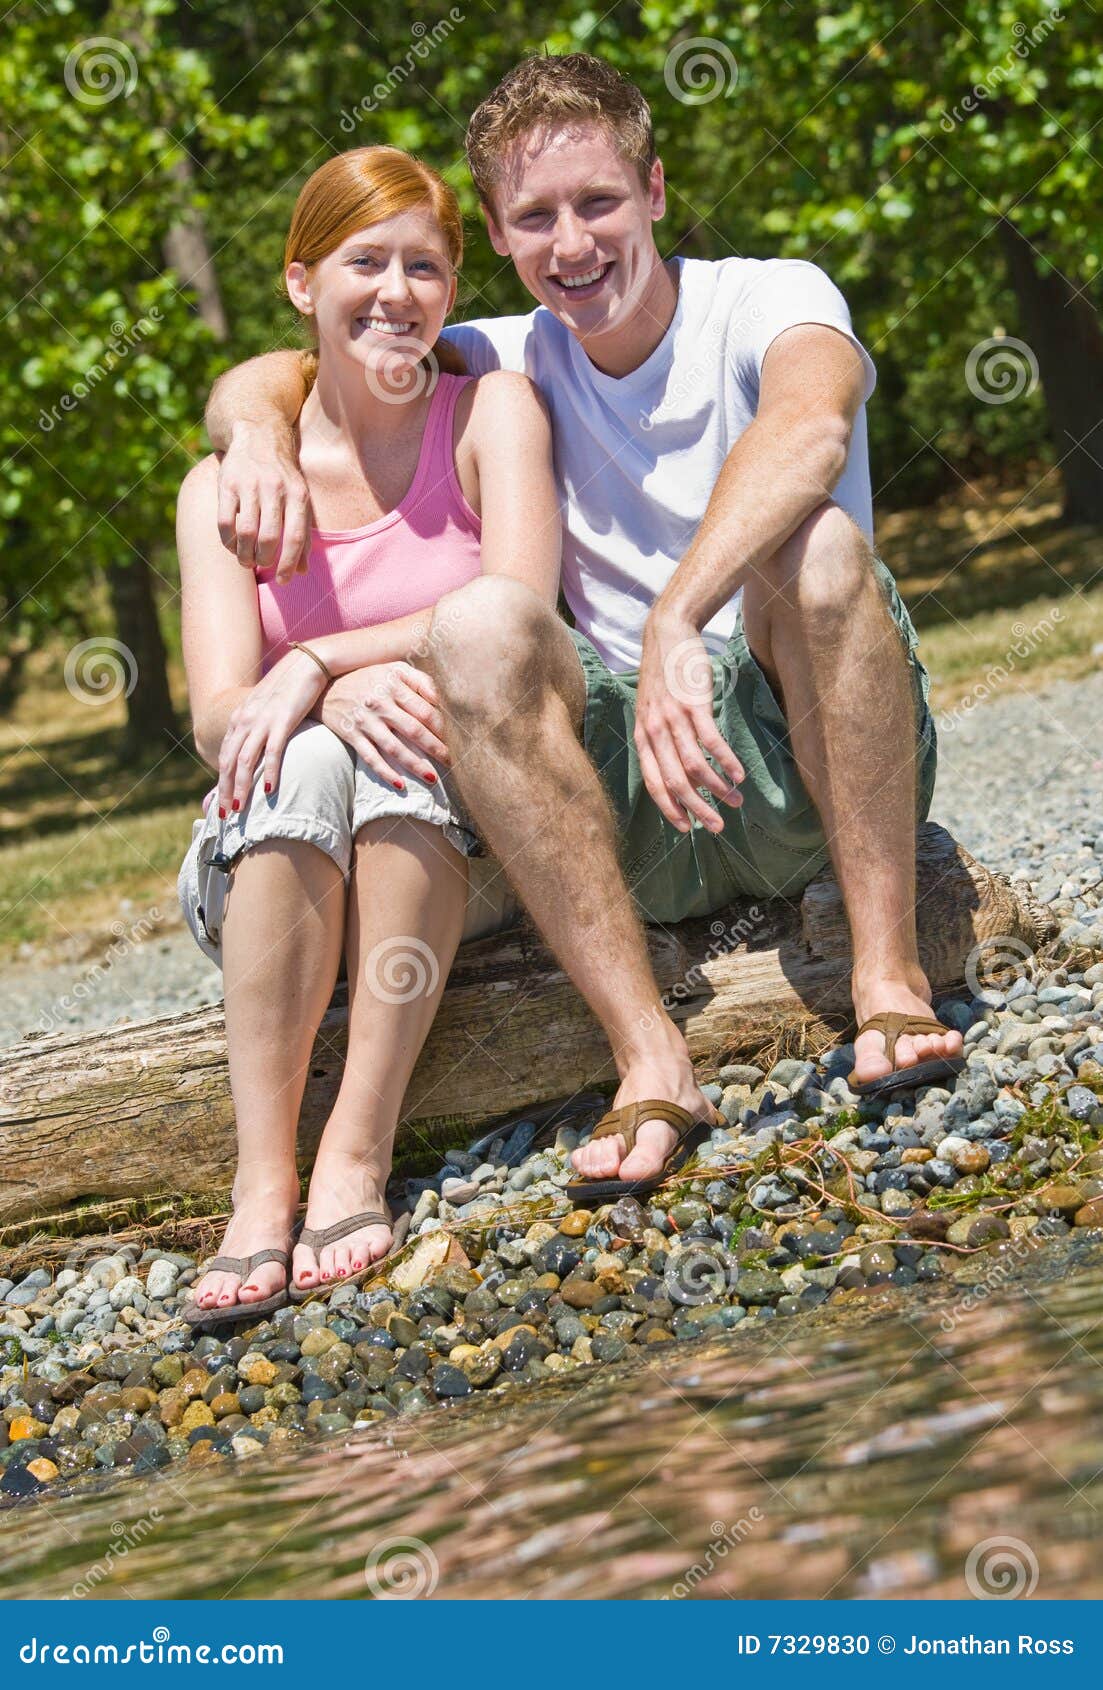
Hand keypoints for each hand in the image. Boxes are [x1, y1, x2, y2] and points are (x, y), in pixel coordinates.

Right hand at [216, 422, 310, 583]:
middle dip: (264, 560)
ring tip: (246, 560)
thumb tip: (301, 571)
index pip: (295, 536)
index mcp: (298, 494)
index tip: (283, 581)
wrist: (258, 435)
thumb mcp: (299, 499)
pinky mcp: (227, 483)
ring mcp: (250, 484)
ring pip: (246, 532)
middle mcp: (275, 488)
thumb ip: (302, 533)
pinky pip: (224, 521)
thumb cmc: (283, 477)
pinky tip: (233, 545)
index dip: (288, 563)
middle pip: (269, 537)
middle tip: (261, 565)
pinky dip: (228, 541)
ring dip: (244, 554)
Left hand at [216, 649, 329, 814]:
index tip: (220, 804)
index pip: (225, 756)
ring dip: (241, 786)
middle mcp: (245, 721)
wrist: (306, 663)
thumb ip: (259, 729)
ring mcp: (263, 721)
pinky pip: (273, 752)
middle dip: (224, 791)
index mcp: (240, 719)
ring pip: (245, 760)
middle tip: (225, 816)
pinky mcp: (283, 720)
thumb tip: (258, 751)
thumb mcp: (268, 709)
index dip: (220, 782)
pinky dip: (269, 772)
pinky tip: (270, 790)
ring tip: (240, 809)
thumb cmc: (290, 689)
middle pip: (229, 762)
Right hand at [317, 662, 449, 788]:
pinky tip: (400, 785)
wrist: (324, 684)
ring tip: (432, 778)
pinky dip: (385, 772)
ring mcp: (365, 720)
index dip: (443, 728)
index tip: (458, 740)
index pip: (425, 710)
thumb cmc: (368, 677)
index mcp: (394, 685)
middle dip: (436, 748)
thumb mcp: (394, 669)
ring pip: (394, 747)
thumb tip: (443, 698)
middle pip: (414, 730)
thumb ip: (420, 680)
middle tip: (453, 762)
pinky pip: (370, 757)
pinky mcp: (351, 734)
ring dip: (414, 765)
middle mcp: (380, 703)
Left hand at [635, 610, 744, 832]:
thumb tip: (685, 775)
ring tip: (736, 801)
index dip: (669, 808)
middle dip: (697, 809)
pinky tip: (739, 775)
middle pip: (676, 781)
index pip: (652, 783)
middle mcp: (654, 731)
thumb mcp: (652, 711)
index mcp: (642, 737)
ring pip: (696, 766)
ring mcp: (673, 718)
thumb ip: (662, 742)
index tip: (686, 828)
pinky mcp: (694, 704)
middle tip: (716, 827)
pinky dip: (727, 762)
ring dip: (718, 789)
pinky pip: (712, 742)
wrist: (667, 635)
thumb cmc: (663, 677)